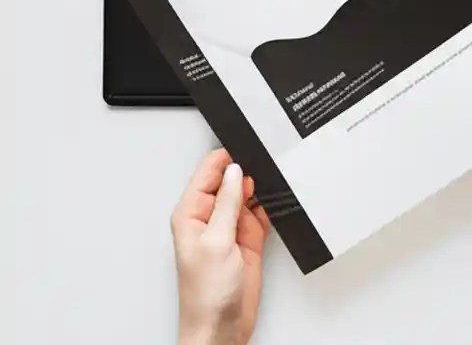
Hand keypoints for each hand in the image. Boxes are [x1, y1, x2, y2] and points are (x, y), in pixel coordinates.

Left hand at [171, 149, 270, 344]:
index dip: (226, 158)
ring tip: (274, 185)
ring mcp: (230, 228)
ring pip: (248, 194)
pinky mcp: (248, 239)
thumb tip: (234, 171)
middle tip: (265, 167)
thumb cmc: (206, 294)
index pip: (207, 172)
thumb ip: (227, 204)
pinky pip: (261, 213)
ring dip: (261, 189)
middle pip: (230, 180)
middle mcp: (209, 217)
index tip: (246, 148)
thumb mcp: (216, 242)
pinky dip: (271, 207)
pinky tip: (277, 203)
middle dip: (247, 171)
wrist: (223, 326)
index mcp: (190, 213)